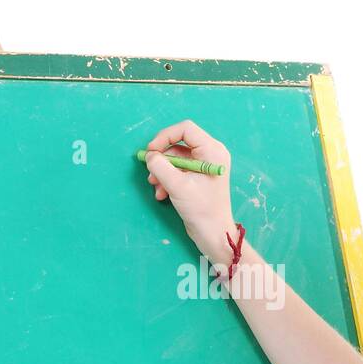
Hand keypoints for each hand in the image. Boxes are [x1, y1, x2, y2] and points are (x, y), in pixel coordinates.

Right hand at [143, 119, 237, 264]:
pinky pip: (179, 170)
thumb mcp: (178, 186)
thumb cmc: (202, 209)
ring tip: (156, 188)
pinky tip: (162, 194)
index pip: (185, 129)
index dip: (165, 136)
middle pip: (178, 144)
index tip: (151, 151)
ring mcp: (204, 165)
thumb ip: (161, 167)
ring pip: (176, 159)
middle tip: (150, 173)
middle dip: (162, 159)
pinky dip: (168, 179)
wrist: (213, 234)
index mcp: (212, 150)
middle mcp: (210, 154)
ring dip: (162, 172)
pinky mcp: (198, 177)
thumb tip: (150, 155)